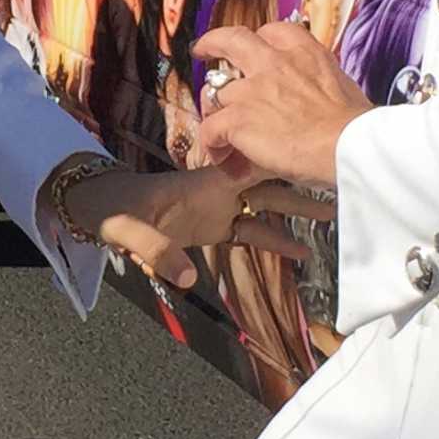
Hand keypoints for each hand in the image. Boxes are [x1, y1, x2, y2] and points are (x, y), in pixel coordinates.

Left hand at [69, 163, 330, 289]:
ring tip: (333, 217)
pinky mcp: (213, 227)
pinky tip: (301, 252)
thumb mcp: (128, 230)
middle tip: (341, 190)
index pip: (252, 166)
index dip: (284, 160)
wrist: (97, 209)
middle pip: (270, 184)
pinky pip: (250, 232)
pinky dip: (275, 240)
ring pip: (266, 206)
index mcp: (205, 183)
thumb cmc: (112, 210)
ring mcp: (218, 207)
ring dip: (297, 212)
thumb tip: (187, 279)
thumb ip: (156, 251)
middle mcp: (218, 190)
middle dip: (304, 187)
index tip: (318, 159)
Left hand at [191, 18, 369, 188]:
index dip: (259, 41)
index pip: (273, 31)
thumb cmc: (355, 127)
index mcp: (304, 52)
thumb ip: (322, 83)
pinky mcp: (238, 119)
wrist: (350, 146)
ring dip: (215, 116)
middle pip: (230, 40)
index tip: (255, 50)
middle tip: (203, 51)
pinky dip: (214, 148)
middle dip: (211, 43)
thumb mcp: (343, 87)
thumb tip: (321, 98)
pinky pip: (210, 130)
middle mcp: (273, 63)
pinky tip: (228, 163)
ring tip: (224, 141)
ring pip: (214, 94)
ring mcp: (251, 89)